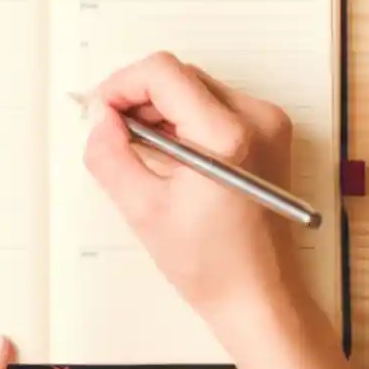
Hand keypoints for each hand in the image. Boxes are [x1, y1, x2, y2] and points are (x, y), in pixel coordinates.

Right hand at [83, 52, 303, 331]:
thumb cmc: (213, 265)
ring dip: (159, 110)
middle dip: (137, 98)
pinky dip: (183, 122)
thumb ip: (110, 154)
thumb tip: (99, 118)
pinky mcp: (269, 136)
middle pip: (180, 77)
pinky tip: (168, 156)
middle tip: (110, 132)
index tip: (100, 111)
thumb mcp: (143, 209)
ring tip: (139, 151)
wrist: (260, 295)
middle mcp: (257, 120)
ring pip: (195, 89)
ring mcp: (269, 126)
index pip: (163, 73)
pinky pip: (214, 107)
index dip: (121, 86)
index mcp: (228, 136)